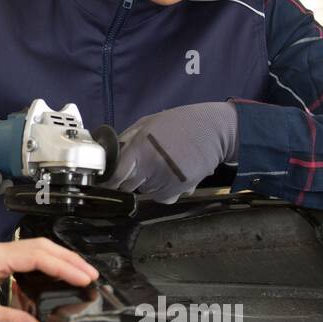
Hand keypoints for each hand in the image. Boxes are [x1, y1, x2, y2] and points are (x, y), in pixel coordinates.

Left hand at [0, 239, 96, 321]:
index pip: (40, 256)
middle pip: (40, 248)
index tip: (86, 277)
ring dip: (56, 261)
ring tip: (77, 274)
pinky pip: (21, 261)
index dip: (66, 267)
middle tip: (91, 274)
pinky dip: (41, 267)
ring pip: (32, 252)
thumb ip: (9, 321)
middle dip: (68, 260)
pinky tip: (47, 279)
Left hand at [104, 101, 237, 203]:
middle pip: (129, 186)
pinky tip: (170, 176)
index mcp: (140, 147)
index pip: (116, 175)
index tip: (108, 182)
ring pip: (146, 192)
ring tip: (161, 166)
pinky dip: (163, 192)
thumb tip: (111, 156)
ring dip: (148, 184)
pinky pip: (162, 198)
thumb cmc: (179, 123)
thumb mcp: (148, 123)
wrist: (214, 130)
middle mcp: (151, 166)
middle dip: (131, 179)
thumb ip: (127, 139)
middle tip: (143, 165)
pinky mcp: (180, 189)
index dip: (110, 181)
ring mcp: (166, 179)